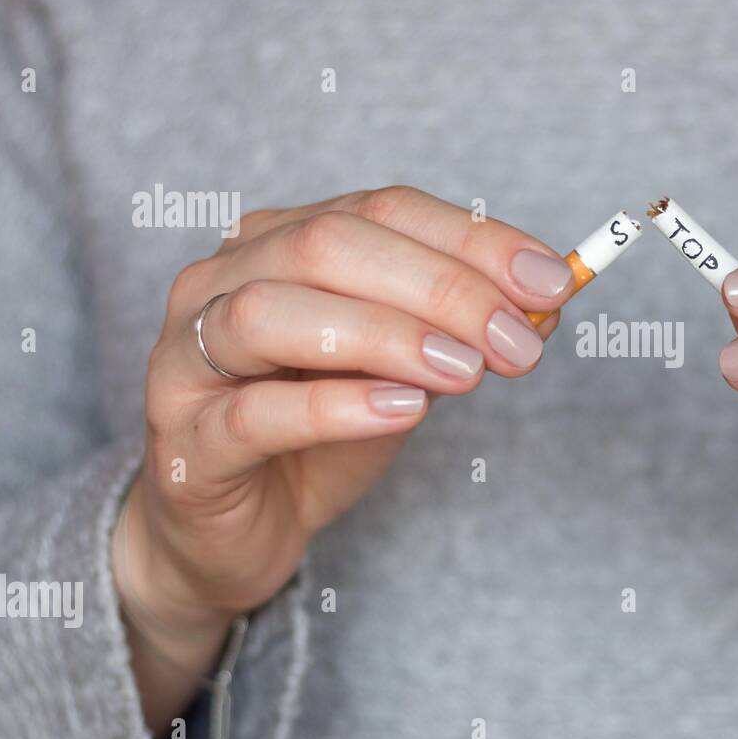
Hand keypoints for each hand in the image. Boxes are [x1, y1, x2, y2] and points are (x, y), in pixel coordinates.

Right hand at [117, 186, 573, 729]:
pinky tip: (402, 410)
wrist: (239, 529)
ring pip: (272, 314)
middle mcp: (220, 283)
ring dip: (386, 335)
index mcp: (278, 243)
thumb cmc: (320, 434)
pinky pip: (253, 412)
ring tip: (465, 372)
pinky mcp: (185, 444)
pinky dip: (335, 406)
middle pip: (327, 246)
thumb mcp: (405, 371)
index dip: (473, 240)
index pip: (382, 210)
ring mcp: (187, 361)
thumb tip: (545, 301)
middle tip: (517, 342)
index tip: (552, 282)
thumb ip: (460, 329)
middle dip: (441, 288)